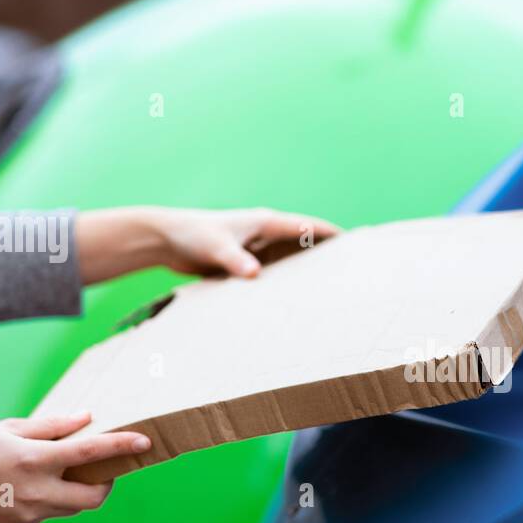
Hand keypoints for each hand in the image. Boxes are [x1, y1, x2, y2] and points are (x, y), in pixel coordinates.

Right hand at [0, 413, 149, 522]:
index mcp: (34, 460)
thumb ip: (51, 426)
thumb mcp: (9, 429)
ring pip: (72, 508)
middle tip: (103, 470)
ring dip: (75, 490)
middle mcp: (37, 492)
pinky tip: (21, 489)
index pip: (89, 452)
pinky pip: (48, 514)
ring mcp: (31, 515)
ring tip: (54, 473)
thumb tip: (86, 419)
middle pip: (94, 498)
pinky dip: (47, 500)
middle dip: (107, 485)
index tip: (144, 441)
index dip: (120, 446)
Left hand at [75, 206, 339, 283]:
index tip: (358, 244)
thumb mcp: (215, 247)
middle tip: (355, 272)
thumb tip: (256, 274)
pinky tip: (298, 299)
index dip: (334, 235)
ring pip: (293, 260)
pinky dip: (289, 281)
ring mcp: (258, 248)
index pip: (310, 227)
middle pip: (307, 243)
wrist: (165, 239)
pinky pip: (276, 272)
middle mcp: (266, 233)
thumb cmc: (191, 235)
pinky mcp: (247, 262)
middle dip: (329, 255)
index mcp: (266, 222)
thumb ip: (236, 260)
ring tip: (335, 290)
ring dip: (310, 271)